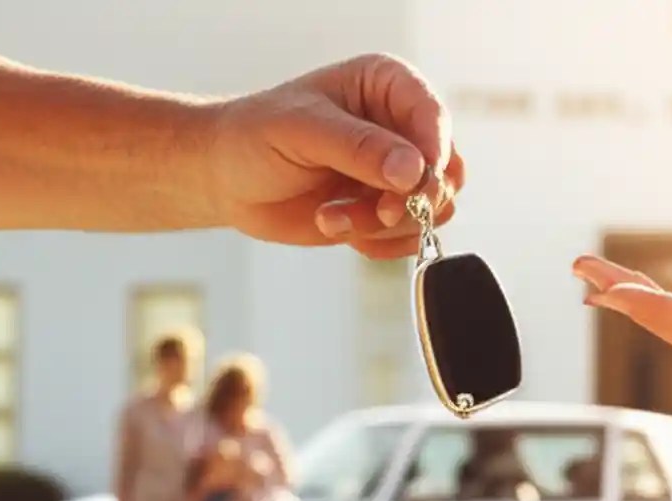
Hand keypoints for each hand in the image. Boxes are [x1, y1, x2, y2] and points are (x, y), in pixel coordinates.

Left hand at [209, 54, 464, 257]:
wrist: (226, 179)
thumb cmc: (256, 137)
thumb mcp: (303, 130)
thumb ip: (360, 148)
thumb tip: (413, 172)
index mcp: (388, 87)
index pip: (434, 117)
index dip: (434, 151)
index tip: (415, 182)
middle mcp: (401, 128)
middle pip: (445, 171)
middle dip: (411, 199)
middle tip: (376, 211)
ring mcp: (397, 173)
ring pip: (433, 210)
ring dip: (384, 224)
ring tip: (333, 217)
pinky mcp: (387, 211)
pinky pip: (410, 238)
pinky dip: (377, 243)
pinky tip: (334, 224)